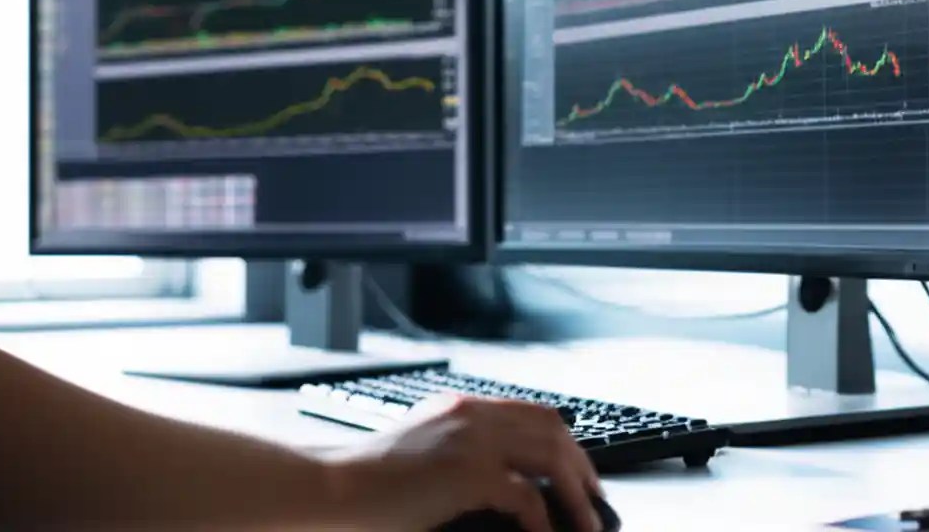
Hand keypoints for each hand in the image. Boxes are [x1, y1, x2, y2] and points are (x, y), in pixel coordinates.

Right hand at [324, 395, 603, 531]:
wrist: (332, 487)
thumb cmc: (367, 482)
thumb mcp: (424, 454)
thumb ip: (464, 457)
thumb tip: (509, 488)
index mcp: (463, 410)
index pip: (536, 414)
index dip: (567, 444)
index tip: (582, 476)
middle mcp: (472, 416)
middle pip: (554, 430)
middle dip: (584, 469)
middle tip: (597, 503)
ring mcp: (471, 441)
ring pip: (552, 458)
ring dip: (578, 496)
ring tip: (588, 525)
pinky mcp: (467, 473)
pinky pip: (527, 498)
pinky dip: (545, 521)